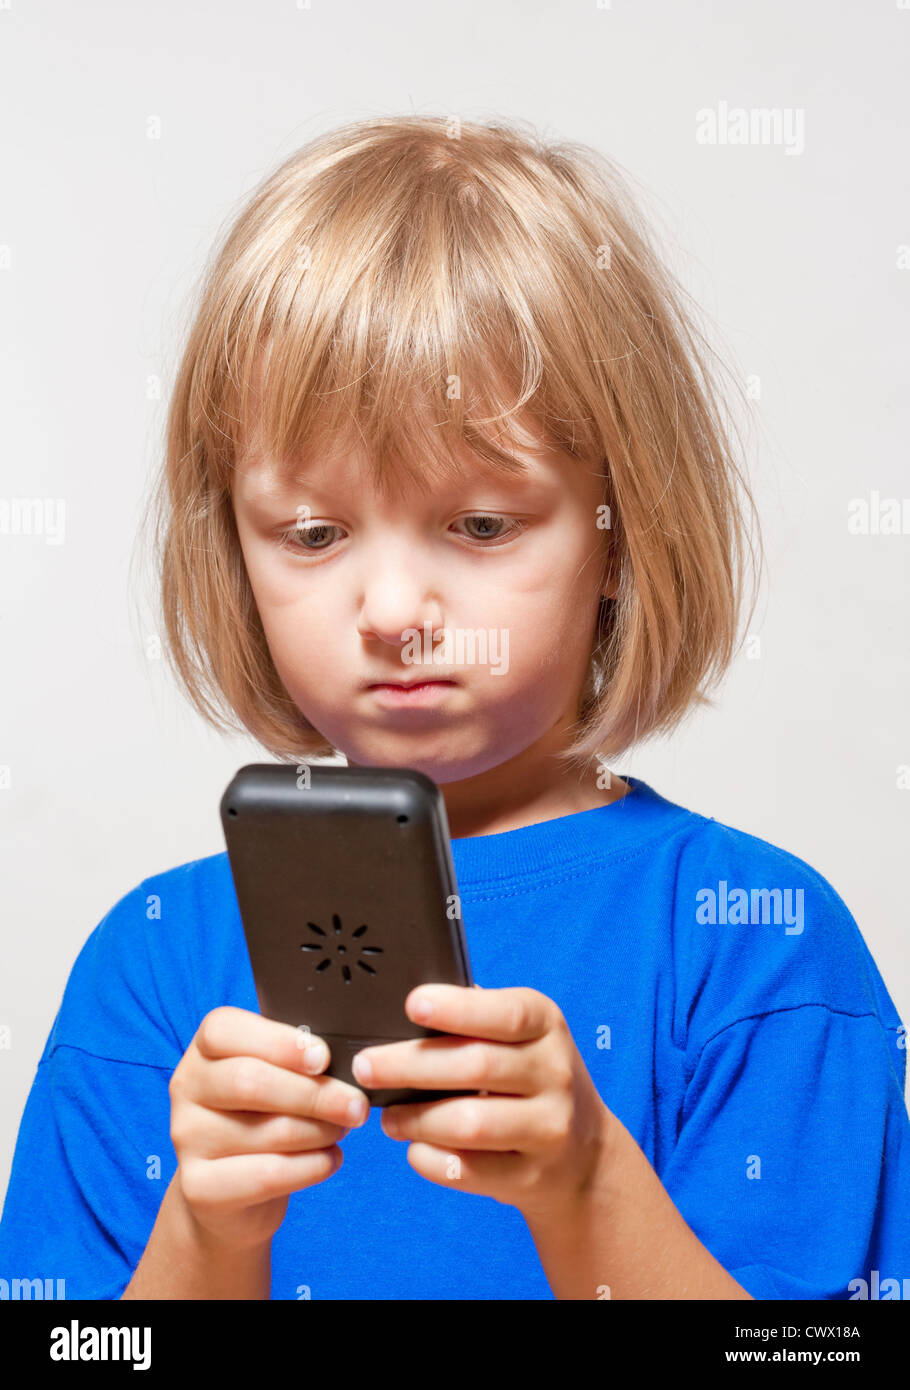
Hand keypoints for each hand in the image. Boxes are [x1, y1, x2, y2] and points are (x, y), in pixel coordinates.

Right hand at [169, 1007, 368, 1251]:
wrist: (231, 1192)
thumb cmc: (264, 1116)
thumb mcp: (275, 1077)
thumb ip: (297, 1061)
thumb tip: (349, 1062)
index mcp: (204, 1049)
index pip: (225, 1030)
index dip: (279, 1042)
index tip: (323, 1058)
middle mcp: (186, 1087)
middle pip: (249, 1081)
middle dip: (314, 1093)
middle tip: (356, 1105)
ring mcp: (187, 1139)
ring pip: (268, 1131)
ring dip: (320, 1131)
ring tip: (341, 1130)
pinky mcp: (198, 1187)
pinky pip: (267, 1175)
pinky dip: (311, 1167)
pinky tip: (329, 1160)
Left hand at [352, 984, 612, 1221]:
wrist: (582, 1155)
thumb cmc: (529, 1078)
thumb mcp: (521, 1036)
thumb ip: (475, 1019)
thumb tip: (405, 1009)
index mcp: (546, 1025)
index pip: (504, 1014)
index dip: (456, 1009)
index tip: (410, 1003)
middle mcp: (555, 1073)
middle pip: (476, 1067)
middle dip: (410, 1066)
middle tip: (365, 1067)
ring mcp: (549, 1128)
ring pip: (470, 1124)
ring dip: (416, 1120)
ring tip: (387, 1117)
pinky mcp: (533, 1176)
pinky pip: (471, 1171)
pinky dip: (433, 1160)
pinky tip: (414, 1148)